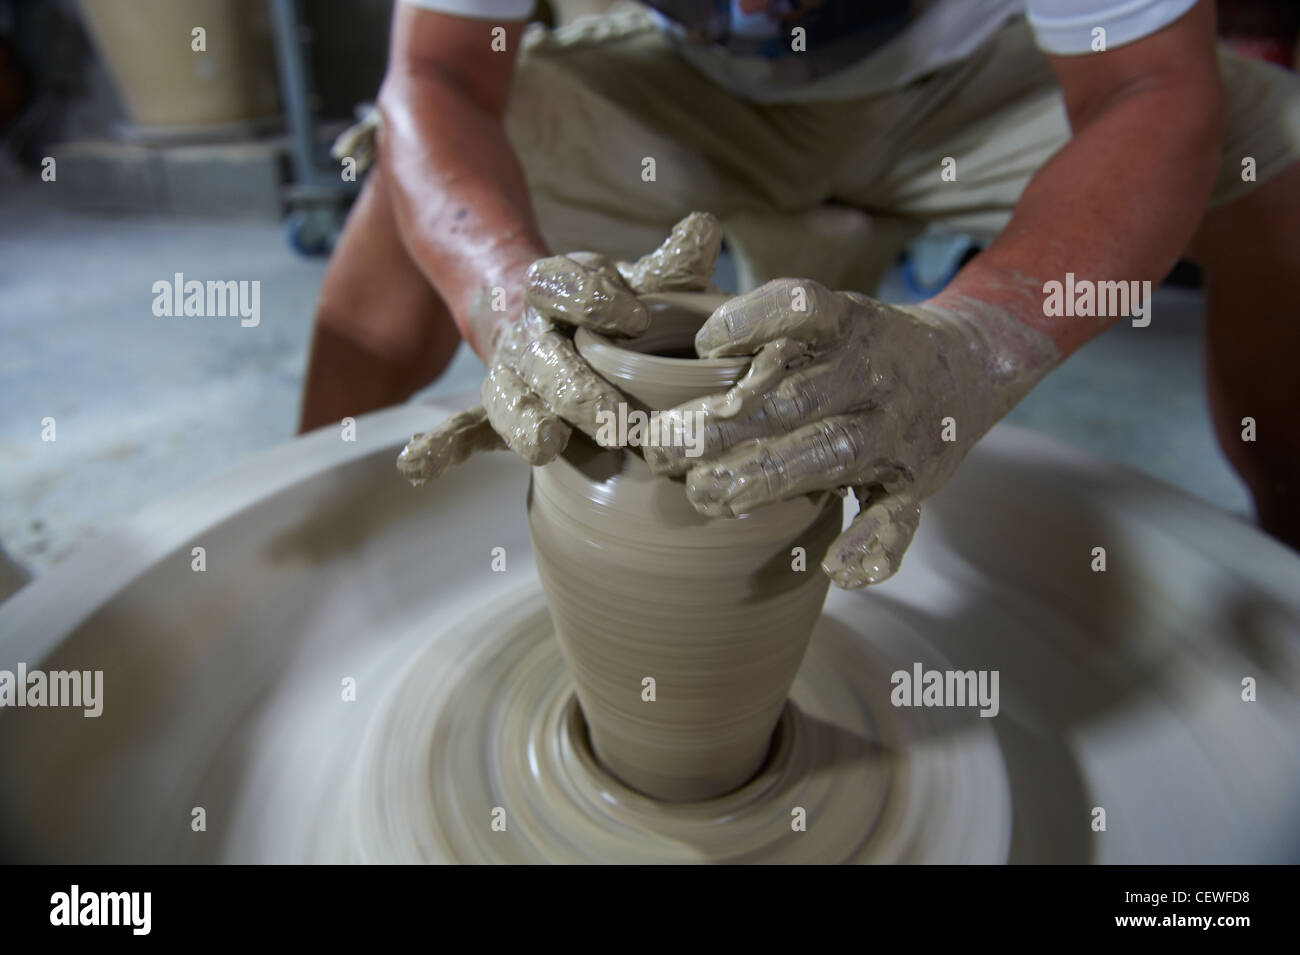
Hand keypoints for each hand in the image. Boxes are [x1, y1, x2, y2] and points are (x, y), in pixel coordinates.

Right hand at [398, 212, 723, 482]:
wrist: (533, 315)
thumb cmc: (604, 306)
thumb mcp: (634, 280)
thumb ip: (668, 265)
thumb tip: (704, 228)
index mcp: (557, 288)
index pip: (568, 287)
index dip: (597, 300)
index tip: (632, 320)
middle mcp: (527, 332)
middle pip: (547, 360)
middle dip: (580, 391)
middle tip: (618, 420)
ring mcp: (506, 374)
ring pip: (507, 399)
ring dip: (524, 422)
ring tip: (543, 445)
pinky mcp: (495, 411)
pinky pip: (461, 430)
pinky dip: (439, 448)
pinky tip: (419, 467)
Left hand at [644, 279, 1059, 587]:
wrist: (972, 366)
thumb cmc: (866, 345)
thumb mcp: (830, 316)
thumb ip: (764, 330)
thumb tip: (675, 347)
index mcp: (848, 323)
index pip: (802, 308)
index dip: (751, 322)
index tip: (702, 348)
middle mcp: (874, 372)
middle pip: (797, 397)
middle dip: (728, 424)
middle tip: (666, 448)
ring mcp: (896, 429)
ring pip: (834, 452)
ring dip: (770, 477)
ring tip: (708, 495)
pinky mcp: (916, 480)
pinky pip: (899, 515)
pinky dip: (875, 544)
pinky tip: (839, 569)